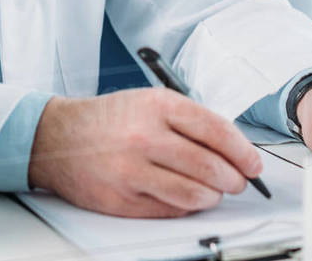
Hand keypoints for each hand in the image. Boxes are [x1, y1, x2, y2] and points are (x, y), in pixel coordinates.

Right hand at [28, 89, 262, 217]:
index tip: (253, 163)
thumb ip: (189, 121)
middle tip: (238, 182)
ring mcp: (132, 170)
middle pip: (210, 166)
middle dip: (234, 179)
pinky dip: (186, 207)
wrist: (57, 137)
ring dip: (213, 197)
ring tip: (212, 192)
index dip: (243, 151)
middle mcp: (145, 136)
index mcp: (157, 106)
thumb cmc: (110, 119)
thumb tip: (232, 150)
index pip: (216, 131)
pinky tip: (184, 197)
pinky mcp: (122, 199)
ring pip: (195, 194)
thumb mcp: (149, 102)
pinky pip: (170, 210)